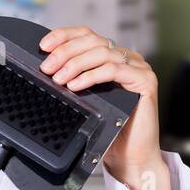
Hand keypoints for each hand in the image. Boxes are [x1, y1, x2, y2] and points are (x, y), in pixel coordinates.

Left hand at [38, 25, 172, 189]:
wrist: (129, 155)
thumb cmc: (106, 128)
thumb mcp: (84, 98)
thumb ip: (72, 78)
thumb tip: (45, 66)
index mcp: (112, 56)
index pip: (86, 34)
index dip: (64, 35)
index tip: (43, 45)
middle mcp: (127, 58)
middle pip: (92, 41)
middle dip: (65, 52)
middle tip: (47, 67)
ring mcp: (138, 67)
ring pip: (102, 53)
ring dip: (75, 64)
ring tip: (59, 79)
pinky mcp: (145, 81)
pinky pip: (114, 70)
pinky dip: (91, 76)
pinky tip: (76, 85)